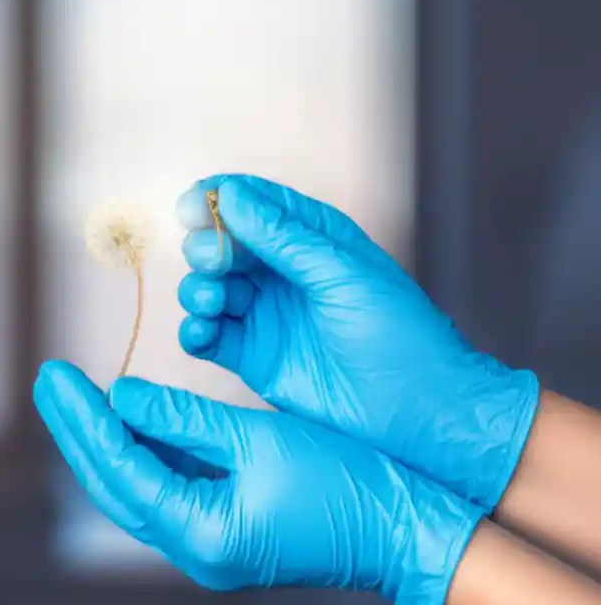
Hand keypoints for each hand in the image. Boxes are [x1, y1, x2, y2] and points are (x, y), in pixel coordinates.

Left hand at [33, 360, 481, 604]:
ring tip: (74, 391)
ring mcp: (208, 545)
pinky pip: (167, 487)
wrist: (407, 529)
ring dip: (106, 440)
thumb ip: (185, 419)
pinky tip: (128, 414)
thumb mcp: (260, 438)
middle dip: (79, 430)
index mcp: (202, 534)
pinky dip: (146, 450)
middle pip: (115, 484)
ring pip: (136, 486)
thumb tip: (122, 396)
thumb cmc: (346, 482)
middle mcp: (195, 551)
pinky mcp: (223, 530)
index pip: (121, 471)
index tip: (55, 373)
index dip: (84, 419)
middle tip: (49, 379)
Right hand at [174, 174, 538, 509]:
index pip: (250, 203)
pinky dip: (193, 331)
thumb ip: (281, 236)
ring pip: (208, 289)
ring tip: (213, 303)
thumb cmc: (397, 333)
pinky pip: (207, 336)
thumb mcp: (340, 273)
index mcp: (309, 238)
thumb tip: (227, 194)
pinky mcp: (251, 356)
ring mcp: (263, 315)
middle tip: (213, 264)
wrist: (414, 410)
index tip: (190, 209)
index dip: (215, 200)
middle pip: (220, 245)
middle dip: (206, 249)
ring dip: (198, 290)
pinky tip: (201, 333)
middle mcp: (281, 273)